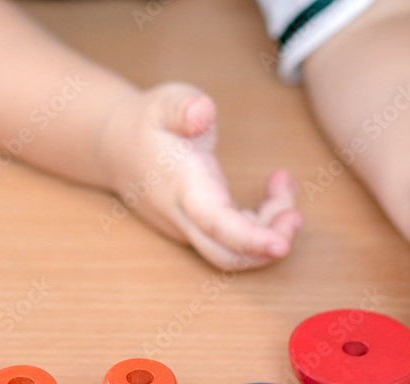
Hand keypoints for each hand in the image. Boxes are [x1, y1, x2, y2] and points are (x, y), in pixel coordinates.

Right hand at [98, 82, 301, 270]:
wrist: (115, 147)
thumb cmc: (147, 123)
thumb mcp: (164, 103)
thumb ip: (184, 107)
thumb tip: (203, 113)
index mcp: (180, 186)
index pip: (216, 222)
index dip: (250, 238)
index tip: (282, 244)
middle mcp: (183, 217)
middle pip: (227, 254)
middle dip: (268, 244)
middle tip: (295, 216)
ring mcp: (189, 228)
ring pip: (233, 251)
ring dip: (269, 230)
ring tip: (283, 185)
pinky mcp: (199, 228)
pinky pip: (233, 241)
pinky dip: (261, 224)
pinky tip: (274, 190)